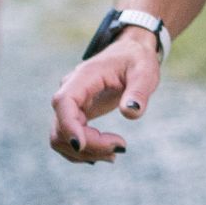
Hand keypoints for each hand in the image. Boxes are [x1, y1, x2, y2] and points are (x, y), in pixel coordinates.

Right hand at [50, 33, 160, 163]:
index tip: (82, 145)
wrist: (131, 52)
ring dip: (84, 152)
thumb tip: (130, 113)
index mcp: (84, 77)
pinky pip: (67, 138)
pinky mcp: (76, 114)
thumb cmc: (137, 59)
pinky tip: (106, 152)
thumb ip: (139, 91)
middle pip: (61, 127)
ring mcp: (71, 104)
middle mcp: (71, 91)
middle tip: (121, 147)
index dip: (68, 126)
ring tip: (116, 151)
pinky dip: (83, 151)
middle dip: (87, 145)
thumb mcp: (145, 72)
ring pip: (60, 137)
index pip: (63, 103)